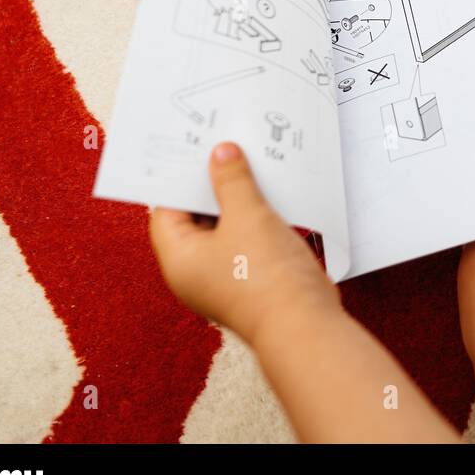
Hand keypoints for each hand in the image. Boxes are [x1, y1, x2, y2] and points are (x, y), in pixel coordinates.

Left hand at [149, 142, 337, 344]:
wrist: (306, 324)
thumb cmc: (267, 279)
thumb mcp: (247, 215)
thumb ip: (231, 180)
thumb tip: (221, 154)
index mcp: (179, 260)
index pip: (168, 209)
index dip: (183, 178)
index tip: (198, 150)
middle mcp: (195, 272)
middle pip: (196, 218)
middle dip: (214, 186)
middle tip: (228, 152)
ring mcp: (224, 278)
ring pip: (224, 229)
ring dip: (239, 201)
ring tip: (254, 170)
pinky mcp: (251, 281)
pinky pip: (246, 241)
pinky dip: (255, 220)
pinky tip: (272, 199)